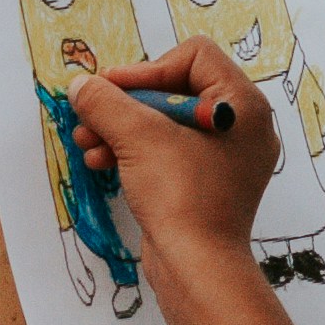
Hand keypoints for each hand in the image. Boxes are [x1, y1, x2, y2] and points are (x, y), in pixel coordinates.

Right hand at [70, 36, 280, 260]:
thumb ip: (106, 102)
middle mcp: (242, 127)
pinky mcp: (207, 183)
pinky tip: (101, 161)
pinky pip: (169, 151)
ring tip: (87, 141)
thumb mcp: (138, 138)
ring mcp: (226, 158)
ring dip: (122, 126)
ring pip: (167, 122)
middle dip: (127, 102)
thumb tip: (81, 85)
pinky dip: (135, 151)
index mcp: (243, 105)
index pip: (194, 56)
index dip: (147, 68)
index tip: (112, 88)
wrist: (197, 268)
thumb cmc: (182, 197)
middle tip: (91, 113)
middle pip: (175, 88)